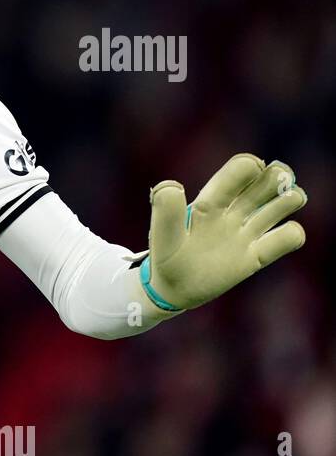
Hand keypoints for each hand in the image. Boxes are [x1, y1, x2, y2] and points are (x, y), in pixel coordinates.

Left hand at [142, 153, 306, 311]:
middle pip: (265, 183)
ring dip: (291, 197)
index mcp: (210, 202)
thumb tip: (172, 185)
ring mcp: (245, 235)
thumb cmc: (164, 257)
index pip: (236, 173)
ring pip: (280, 205)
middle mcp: (231, 213)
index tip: (254, 168)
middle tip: (283, 180)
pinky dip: (293, 234)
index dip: (249, 166)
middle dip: (278, 175)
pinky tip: (283, 237)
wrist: (170, 289)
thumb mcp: (162, 236)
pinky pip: (285, 240)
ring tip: (289, 200)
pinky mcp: (255, 258)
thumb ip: (166, 212)